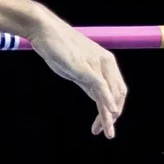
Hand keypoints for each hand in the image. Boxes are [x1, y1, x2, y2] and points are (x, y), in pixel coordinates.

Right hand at [30, 16, 127, 137]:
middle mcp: (105, 63)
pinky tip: (109, 114)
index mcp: (106, 62)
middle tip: (106, 132)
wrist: (45, 30)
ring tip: (108, 132)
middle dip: (113, 116)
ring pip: (110, 94)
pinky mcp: (85, 66)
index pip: (118, 89)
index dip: (114, 108)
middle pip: (118, 94)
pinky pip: (101, 86)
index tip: (103, 123)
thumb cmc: (58, 47)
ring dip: (110, 116)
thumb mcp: (76, 68)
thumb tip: (97, 97)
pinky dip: (106, 101)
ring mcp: (96, 64)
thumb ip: (88, 82)